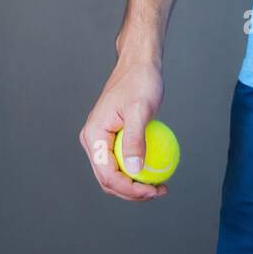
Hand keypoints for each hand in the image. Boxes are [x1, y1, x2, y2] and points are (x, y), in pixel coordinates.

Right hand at [79, 57, 166, 200]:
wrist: (138, 62)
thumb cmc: (140, 80)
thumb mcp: (140, 109)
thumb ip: (134, 140)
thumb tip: (135, 170)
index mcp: (94, 135)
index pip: (107, 175)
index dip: (129, 188)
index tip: (152, 190)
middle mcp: (93, 140)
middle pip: (108, 179)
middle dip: (132, 192)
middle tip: (159, 191)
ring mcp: (101, 139)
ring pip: (115, 173)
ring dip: (135, 184)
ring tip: (159, 185)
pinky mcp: (112, 136)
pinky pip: (122, 160)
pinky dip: (137, 169)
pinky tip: (157, 169)